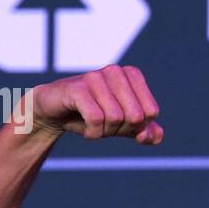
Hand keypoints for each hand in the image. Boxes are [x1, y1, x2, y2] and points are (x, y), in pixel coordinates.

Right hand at [28, 65, 163, 143]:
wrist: (55, 113)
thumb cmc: (93, 115)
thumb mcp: (124, 126)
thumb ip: (146, 132)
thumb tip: (153, 136)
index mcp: (132, 74)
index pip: (151, 112)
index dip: (138, 127)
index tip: (121, 123)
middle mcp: (115, 71)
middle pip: (135, 116)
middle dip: (122, 130)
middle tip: (105, 126)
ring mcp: (95, 77)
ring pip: (115, 118)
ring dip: (105, 132)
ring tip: (94, 126)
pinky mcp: (77, 88)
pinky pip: (96, 118)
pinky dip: (93, 133)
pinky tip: (86, 130)